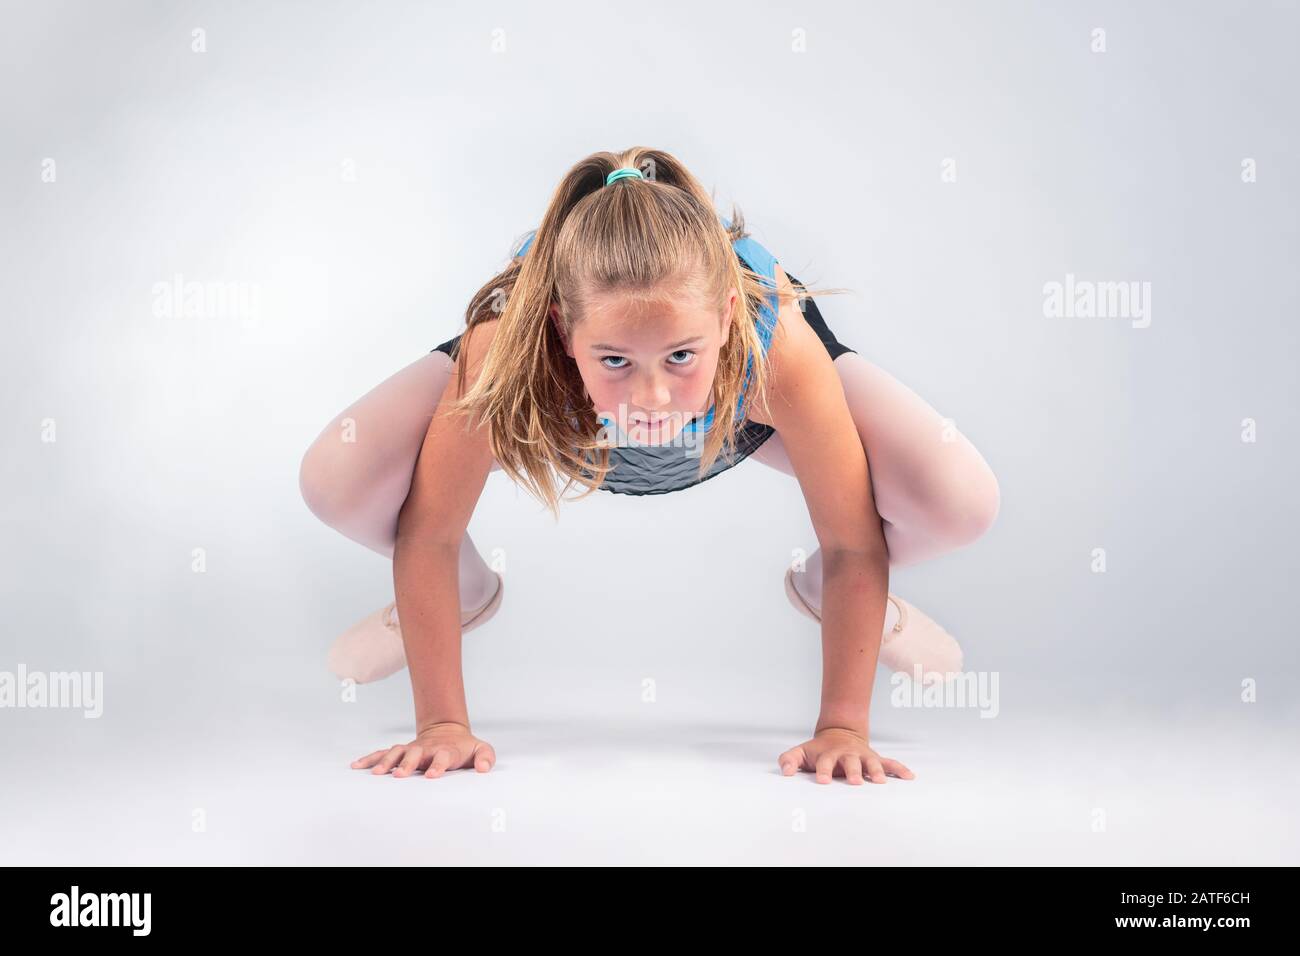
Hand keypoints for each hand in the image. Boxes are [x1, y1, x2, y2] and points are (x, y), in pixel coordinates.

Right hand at [350, 722, 495, 777]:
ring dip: (386, 761)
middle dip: (407, 764)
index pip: (442, 757)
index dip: (438, 765)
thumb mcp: (481, 749)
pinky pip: (383, 753)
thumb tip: (484, 769)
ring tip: (376, 774)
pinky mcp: (401, 751)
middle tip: (399, 776)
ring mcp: (412, 749)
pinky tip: (357, 765)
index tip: (432, 776)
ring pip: (396, 752)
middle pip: (415, 754)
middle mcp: (426, 749)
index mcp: (445, 750)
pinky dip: (370, 758)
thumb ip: (486, 758)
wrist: (448, 731)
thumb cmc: (465, 747)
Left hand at [778, 728, 914, 784]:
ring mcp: (863, 757)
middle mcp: (847, 755)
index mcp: (829, 754)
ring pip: (871, 763)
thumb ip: (789, 760)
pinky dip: (899, 769)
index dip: (823, 771)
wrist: (839, 733)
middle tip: (854, 782)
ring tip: (880, 782)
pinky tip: (909, 776)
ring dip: (876, 771)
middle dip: (853, 772)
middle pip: (850, 763)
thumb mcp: (801, 752)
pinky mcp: (875, 759)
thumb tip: (785, 772)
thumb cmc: (818, 750)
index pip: (825, 762)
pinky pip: (889, 763)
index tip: (822, 781)